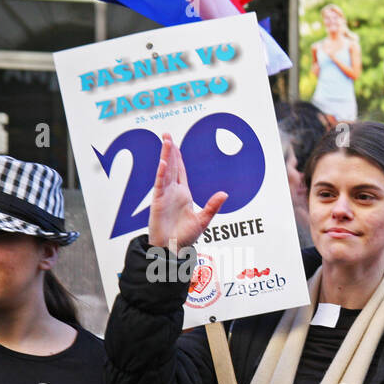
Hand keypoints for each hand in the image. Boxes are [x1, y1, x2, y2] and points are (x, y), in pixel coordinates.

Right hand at [146, 133, 226, 251]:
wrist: (172, 249)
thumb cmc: (185, 236)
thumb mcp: (203, 220)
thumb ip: (213, 206)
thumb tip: (225, 194)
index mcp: (183, 194)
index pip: (180, 171)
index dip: (177, 157)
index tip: (174, 144)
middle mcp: (173, 192)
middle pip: (171, 166)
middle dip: (169, 150)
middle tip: (167, 134)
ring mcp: (164, 195)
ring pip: (165, 171)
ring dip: (166, 156)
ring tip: (166, 141)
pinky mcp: (158, 202)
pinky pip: (160, 185)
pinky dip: (162, 174)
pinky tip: (164, 163)